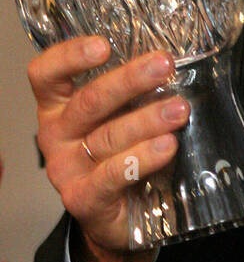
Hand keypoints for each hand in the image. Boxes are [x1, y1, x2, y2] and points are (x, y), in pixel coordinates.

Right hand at [27, 35, 188, 261]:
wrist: (118, 216)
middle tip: (164, 65)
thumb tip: (169, 62)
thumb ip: (132, 93)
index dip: (70, 56)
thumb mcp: (119, 116)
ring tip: (179, 109)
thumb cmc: (120, 153)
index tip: (103, 45)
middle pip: (88, 101)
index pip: (46, 75)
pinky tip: (167, 146)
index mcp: (58, 107)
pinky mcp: (82, 198)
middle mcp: (56, 134)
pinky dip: (143, 158)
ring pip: (107, 136)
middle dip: (129, 80)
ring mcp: (66, 168)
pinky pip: (112, 175)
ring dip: (148, 120)